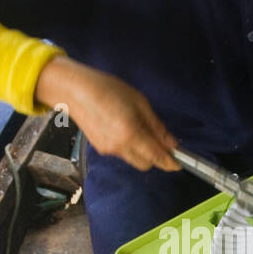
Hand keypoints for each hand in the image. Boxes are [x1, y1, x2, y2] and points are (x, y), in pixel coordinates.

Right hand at [35, 55, 179, 171]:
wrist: (74, 90)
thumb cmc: (109, 89)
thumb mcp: (139, 102)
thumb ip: (156, 126)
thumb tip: (171, 144)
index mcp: (131, 134)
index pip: (156, 157)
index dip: (169, 163)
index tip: (178, 164)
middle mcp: (119, 147)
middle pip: (145, 164)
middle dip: (155, 157)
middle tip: (159, 140)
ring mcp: (108, 150)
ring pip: (133, 159)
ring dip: (141, 151)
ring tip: (137, 126)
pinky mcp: (100, 148)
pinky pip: (121, 153)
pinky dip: (128, 146)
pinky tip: (121, 127)